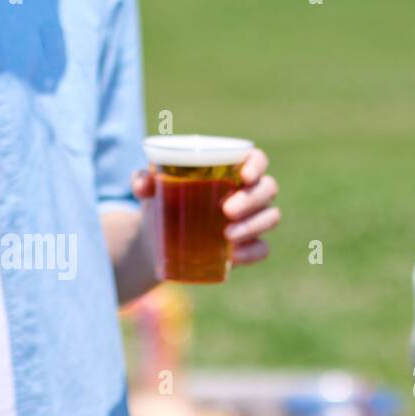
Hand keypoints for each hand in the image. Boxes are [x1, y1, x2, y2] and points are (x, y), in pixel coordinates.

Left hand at [132, 147, 279, 264]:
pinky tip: (234, 255)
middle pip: (268, 188)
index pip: (256, 159)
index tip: (244, 175)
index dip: (257, 164)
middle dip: (252, 199)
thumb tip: (144, 185)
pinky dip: (253, 252)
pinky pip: (263, 249)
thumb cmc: (161, 202)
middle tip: (227, 210)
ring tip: (227, 236)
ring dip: (254, 226)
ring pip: (271, 217)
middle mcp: (248, 193)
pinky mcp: (248, 246)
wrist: (158, 240)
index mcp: (232, 169)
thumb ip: (143, 181)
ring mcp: (252, 220)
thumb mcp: (149, 189)